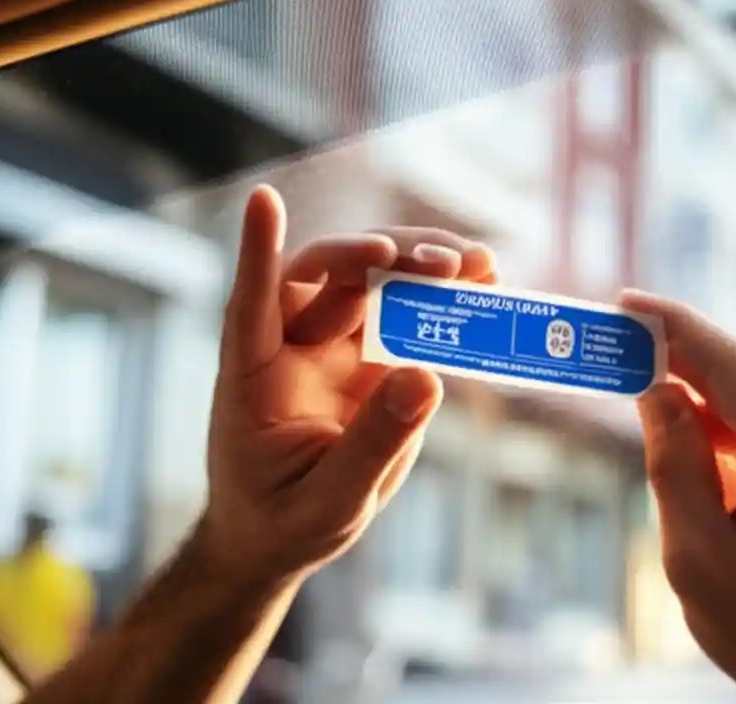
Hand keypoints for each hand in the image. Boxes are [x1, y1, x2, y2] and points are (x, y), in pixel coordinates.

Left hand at [200, 185, 497, 584]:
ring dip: (420, 264)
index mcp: (253, 377)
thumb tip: (426, 378)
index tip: (264, 198)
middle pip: (327, 275)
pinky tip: (483, 286)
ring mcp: (330, 348)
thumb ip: (372, 444)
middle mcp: (288, 347)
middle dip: (385, 256)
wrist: (281, 537)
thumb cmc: (284, 522)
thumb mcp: (330, 502)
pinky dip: (441, 298)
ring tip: (481, 264)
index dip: (257, 251)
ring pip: (371, 282)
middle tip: (448, 262)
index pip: (252, 305)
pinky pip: (404, 315)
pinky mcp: (369, 359)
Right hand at [621, 290, 735, 703]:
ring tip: (642, 387)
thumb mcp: (699, 557)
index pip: (733, 365)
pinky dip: (730, 432)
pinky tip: (691, 438)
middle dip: (682, 355)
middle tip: (620, 339)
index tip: (627, 303)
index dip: (675, 328)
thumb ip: (675, 466)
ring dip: (703, 396)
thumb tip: (657, 395)